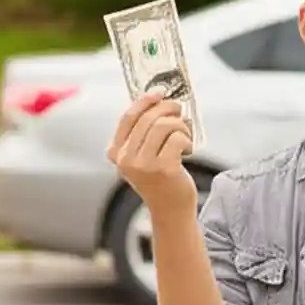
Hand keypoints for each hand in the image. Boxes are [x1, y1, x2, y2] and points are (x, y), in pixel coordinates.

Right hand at [108, 89, 197, 218]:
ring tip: (185, 137)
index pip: (128, 117)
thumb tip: (159, 100)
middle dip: (169, 110)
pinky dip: (187, 139)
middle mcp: (126, 159)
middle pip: (149, 118)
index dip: (145, 101)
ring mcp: (143, 165)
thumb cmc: (160, 179)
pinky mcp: (163, 169)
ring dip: (180, 126)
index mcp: (116, 153)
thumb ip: (143, 133)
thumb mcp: (142, 156)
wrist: (170, 210)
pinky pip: (177, 138)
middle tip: (180, 113)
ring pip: (164, 125)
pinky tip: (187, 150)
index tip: (160, 93)